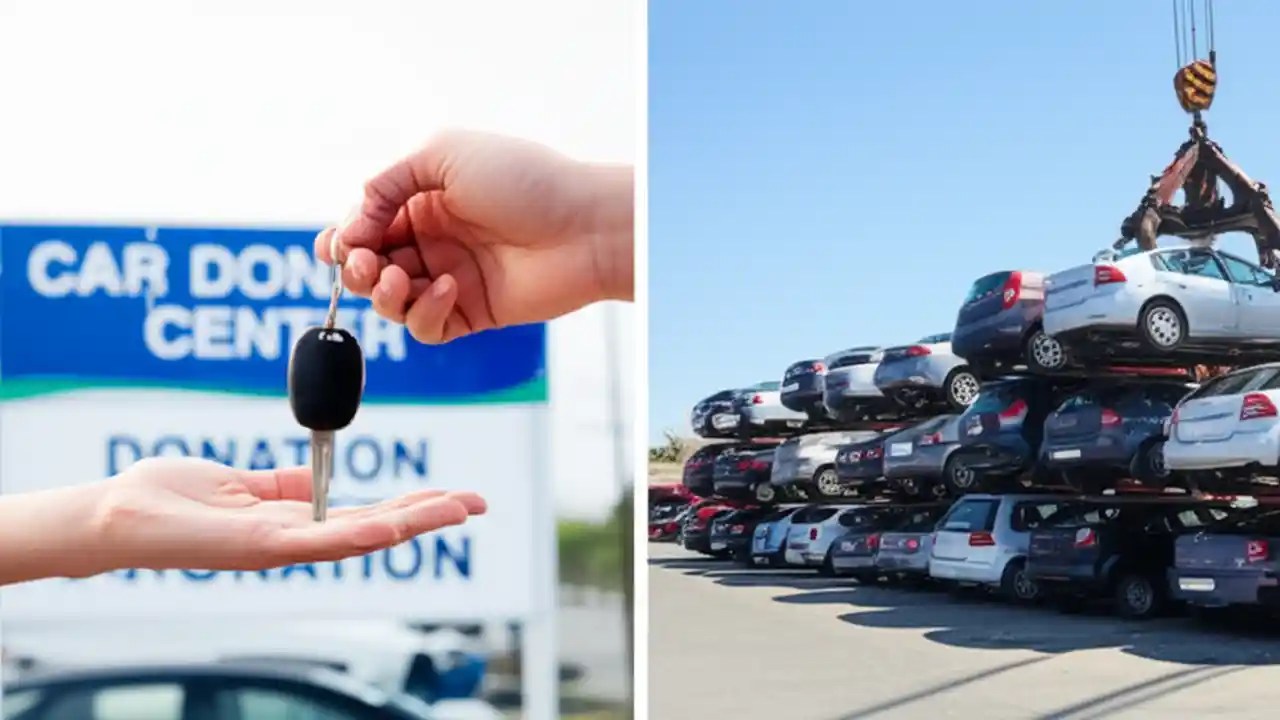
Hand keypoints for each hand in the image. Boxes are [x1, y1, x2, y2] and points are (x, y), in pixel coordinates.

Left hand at [76, 457, 484, 576]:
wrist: (118, 513)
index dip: (412, 505)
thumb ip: (283, 486)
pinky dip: (363, 531)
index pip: (365, 514)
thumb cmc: (168, 498)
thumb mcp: (240, 482)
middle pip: (376, 527)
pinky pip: (320, 540)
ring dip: (414, 523)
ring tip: (457, 509)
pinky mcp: (260, 548)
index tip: (451, 494)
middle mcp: (294, 542)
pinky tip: (397, 523)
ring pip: (361, 536)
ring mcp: (280, 549)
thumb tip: (321, 480)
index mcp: (292, 525)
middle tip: (478, 503)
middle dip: (430, 516)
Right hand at [315, 129, 632, 343]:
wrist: (583, 225)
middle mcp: (435, 239)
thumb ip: (388, 181)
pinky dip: (424, 312)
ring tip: (396, 278)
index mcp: (424, 200)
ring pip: (391, 301)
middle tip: (365, 264)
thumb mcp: (444, 155)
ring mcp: (452, 277)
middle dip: (354, 268)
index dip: (346, 236)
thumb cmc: (523, 179)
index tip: (348, 240)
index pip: (364, 225)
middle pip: (370, 266)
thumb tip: (353, 219)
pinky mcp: (473, 312)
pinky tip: (446, 289)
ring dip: (381, 293)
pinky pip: (427, 326)